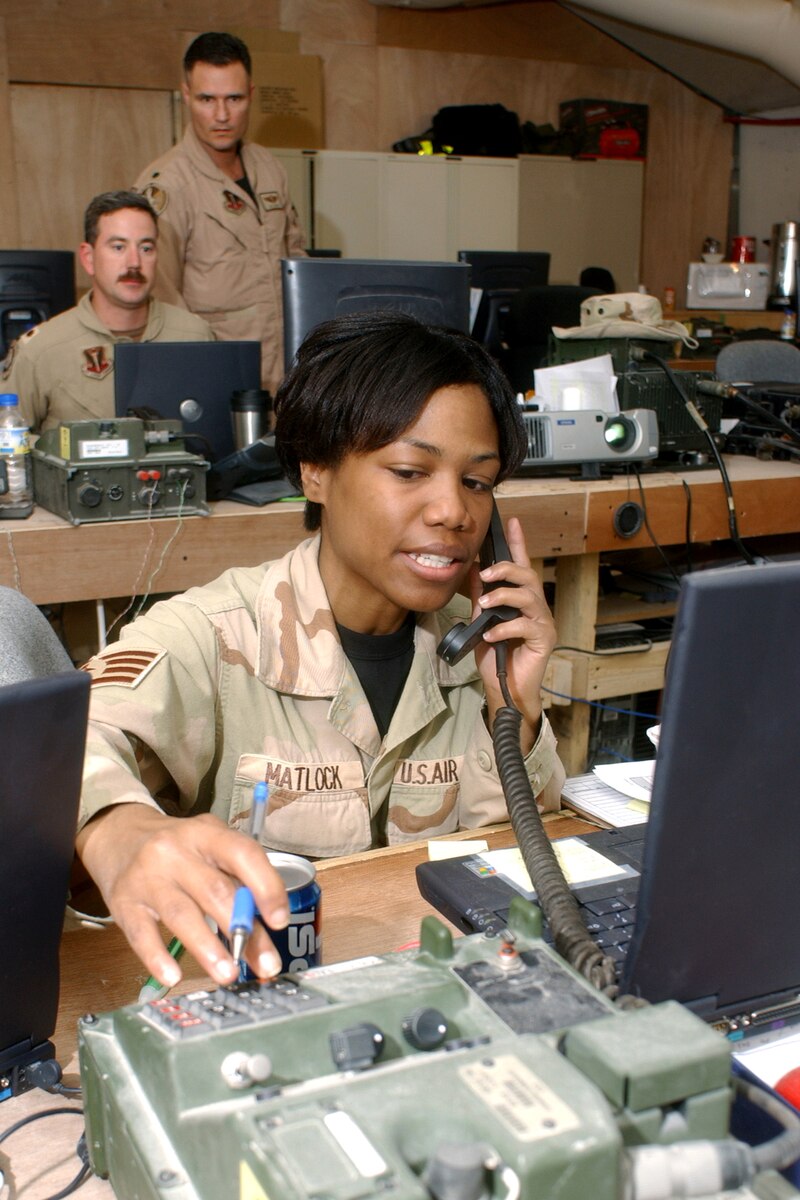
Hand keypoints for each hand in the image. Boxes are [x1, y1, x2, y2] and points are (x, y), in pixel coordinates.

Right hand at [76, 805, 289, 987]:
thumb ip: (235, 877)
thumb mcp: (209, 845)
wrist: (117, 836)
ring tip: (228, 975)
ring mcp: (147, 877)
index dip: (266, 886)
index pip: (243, 854)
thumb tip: (266, 928)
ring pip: (182, 915)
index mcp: (206, 834)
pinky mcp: (123, 902)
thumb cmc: (178, 849)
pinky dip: (158, 957)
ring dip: (208, 948)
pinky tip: (174, 977)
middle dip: (244, 932)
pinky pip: (141, 934)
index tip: (279, 920)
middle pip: (215, 891)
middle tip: (266, 965)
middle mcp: (175, 852)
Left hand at [470, 515, 555, 752]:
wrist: (504, 688)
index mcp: (521, 600)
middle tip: (486, 572)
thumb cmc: (495, 656)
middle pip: (529, 576)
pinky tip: (491, 634)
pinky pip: (526, 625)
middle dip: (507, 569)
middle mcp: (536, 608)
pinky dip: (505, 627)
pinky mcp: (545, 640)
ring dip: (504, 596)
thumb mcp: (482, 621)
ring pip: (529, 597)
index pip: (522, 565)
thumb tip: (473, 571)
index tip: (512, 521)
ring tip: (484, 604)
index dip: (518, 542)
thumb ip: (481, 597)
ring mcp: (543, 623)